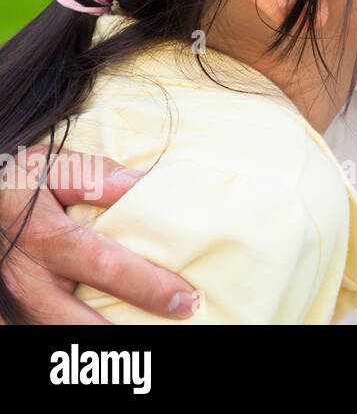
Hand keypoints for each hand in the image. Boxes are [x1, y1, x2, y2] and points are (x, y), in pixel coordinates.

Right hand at [1, 145, 195, 323]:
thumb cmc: (20, 184)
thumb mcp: (53, 167)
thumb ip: (96, 177)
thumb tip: (143, 184)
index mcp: (44, 238)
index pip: (104, 267)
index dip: (147, 286)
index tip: (185, 298)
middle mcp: (26, 280)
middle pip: (79, 322)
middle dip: (128, 335)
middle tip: (176, 321)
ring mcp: (14, 305)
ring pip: (57, 336)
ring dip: (102, 343)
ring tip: (148, 332)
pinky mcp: (11, 317)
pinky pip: (45, 334)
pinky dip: (79, 340)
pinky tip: (115, 329)